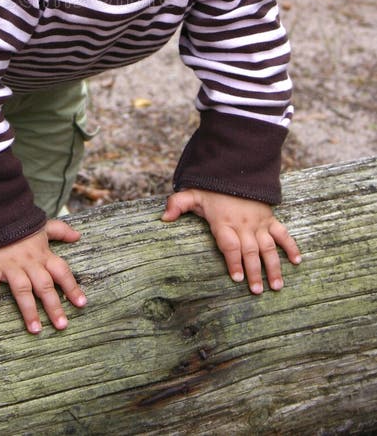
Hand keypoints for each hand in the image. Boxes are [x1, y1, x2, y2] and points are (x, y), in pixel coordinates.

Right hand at [0, 219, 86, 333]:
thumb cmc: (18, 223)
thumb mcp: (42, 225)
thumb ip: (60, 231)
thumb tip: (78, 235)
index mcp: (42, 254)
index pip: (61, 272)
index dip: (72, 287)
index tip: (81, 304)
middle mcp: (29, 262)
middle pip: (44, 286)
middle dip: (54, 306)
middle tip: (62, 326)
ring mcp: (10, 265)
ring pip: (22, 289)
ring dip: (29, 310)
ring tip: (35, 329)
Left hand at [162, 189, 301, 293]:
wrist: (235, 169)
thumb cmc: (212, 188)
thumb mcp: (192, 194)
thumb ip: (177, 204)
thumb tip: (163, 218)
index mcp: (224, 222)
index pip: (230, 245)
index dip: (233, 261)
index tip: (236, 278)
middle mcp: (243, 225)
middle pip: (250, 251)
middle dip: (254, 272)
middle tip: (256, 291)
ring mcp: (258, 223)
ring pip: (268, 247)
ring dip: (273, 267)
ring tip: (276, 286)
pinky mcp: (269, 219)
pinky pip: (282, 233)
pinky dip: (291, 246)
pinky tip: (297, 261)